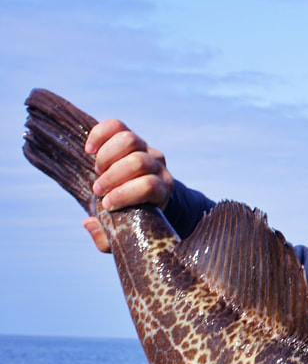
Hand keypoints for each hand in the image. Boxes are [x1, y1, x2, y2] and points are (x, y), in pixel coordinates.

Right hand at [82, 119, 173, 252]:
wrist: (140, 195)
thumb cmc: (131, 216)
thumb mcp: (123, 233)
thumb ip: (106, 238)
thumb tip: (89, 223)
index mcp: (163, 190)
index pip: (150, 186)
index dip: (125, 194)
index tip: (107, 205)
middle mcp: (158, 166)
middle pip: (138, 162)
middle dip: (112, 177)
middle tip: (98, 190)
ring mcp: (146, 149)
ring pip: (129, 140)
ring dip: (106, 157)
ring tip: (97, 171)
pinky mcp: (130, 137)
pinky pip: (116, 126)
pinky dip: (99, 135)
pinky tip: (89, 150)